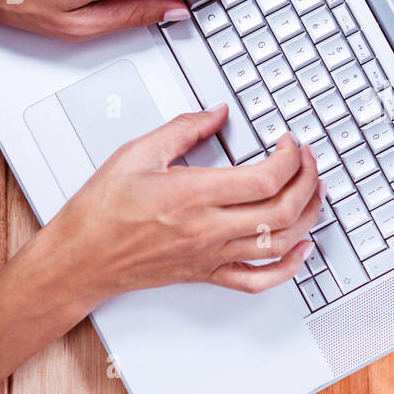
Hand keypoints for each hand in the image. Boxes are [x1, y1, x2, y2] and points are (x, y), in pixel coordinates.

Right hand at [42, 113, 320, 305]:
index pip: (265, 179)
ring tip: (312, 192)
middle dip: (308, 180)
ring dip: (307, 216)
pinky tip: (300, 248)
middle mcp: (208, 229)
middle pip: (282, 210)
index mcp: (193, 194)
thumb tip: (217, 113)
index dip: (291, 158)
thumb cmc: (102, 209)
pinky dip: (289, 268)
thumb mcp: (138, 152)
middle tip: (308, 160)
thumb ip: (185, 129)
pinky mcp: (207, 274)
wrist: (81, 257)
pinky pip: (259, 280)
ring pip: (279, 243)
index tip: (290, 142)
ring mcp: (211, 255)